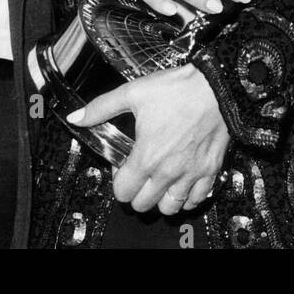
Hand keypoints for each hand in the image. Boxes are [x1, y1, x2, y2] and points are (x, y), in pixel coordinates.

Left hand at [68, 65, 229, 214]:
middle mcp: (168, 172)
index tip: (123, 164)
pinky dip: (187, 197)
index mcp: (146, 157)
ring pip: (169, 208)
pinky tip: (182, 181)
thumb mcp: (133, 92)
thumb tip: (77, 117)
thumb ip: (101, 108)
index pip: (123, 192)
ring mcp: (191, 175)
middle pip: (143, 205)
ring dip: (161, 198)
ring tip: (159, 180)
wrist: (216, 86)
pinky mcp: (210, 171)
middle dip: (136, 191)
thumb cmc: (178, 89)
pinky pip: (196, 200)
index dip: (118, 179)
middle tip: (139, 172)